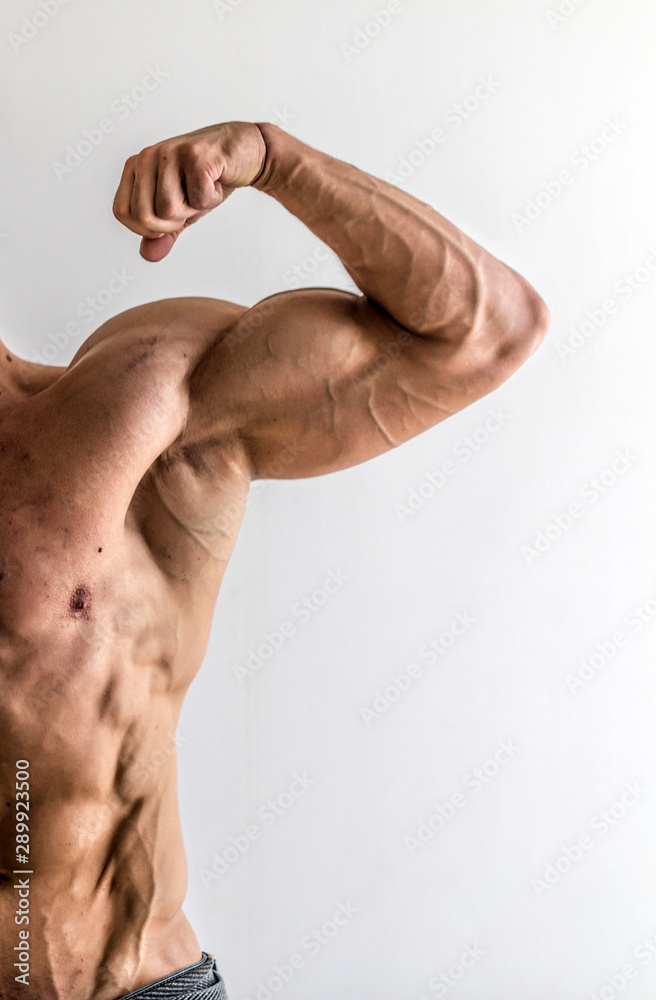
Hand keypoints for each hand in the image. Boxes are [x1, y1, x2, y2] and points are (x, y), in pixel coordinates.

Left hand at [112, 121, 266, 261]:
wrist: (244, 152)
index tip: (170, 216)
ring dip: (195, 208)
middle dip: (173, 222)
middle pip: (145, 217)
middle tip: (190, 202)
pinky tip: (216, 181)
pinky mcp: (195, 155)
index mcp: (136, 167)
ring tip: (203, 189)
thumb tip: (147, 254)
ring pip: (169, 209)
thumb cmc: (208, 180)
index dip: (148, 228)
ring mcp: (170, 153)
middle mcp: (147, 156)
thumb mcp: (181, 211)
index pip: (123, 213)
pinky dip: (213, 198)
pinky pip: (198, 200)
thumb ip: (163, 233)